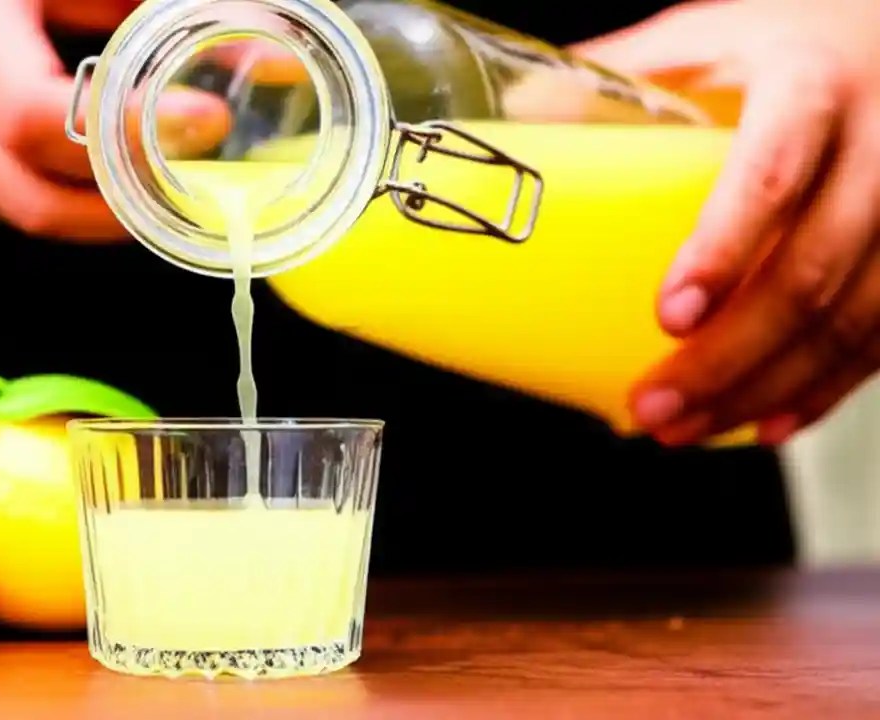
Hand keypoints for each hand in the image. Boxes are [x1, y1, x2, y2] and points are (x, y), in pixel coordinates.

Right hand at [0, 0, 230, 240]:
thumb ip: (157, 6)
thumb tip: (261, 58)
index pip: (31, 114)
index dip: (123, 133)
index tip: (204, 122)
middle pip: (31, 194)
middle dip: (128, 203)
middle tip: (202, 182)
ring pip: (26, 211)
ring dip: (108, 215)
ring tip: (175, 188)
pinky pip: (14, 203)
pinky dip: (77, 203)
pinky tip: (124, 182)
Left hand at [574, 0, 879, 445]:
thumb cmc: (788, 39)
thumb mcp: (704, 36)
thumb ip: (617, 75)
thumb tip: (519, 118)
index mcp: (810, 87)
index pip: (771, 176)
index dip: (723, 250)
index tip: (669, 315)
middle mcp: (878, 147)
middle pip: (810, 273)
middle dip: (728, 357)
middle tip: (653, 405)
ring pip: (853, 324)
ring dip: (764, 390)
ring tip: (684, 428)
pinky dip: (823, 391)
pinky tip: (764, 423)